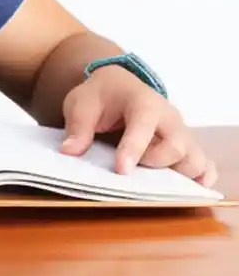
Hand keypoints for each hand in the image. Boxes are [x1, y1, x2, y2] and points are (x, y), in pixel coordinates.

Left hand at [59, 65, 215, 186]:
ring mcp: (182, 133)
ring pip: (195, 160)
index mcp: (143, 102)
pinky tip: (183, 189)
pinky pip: (205, 166)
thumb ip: (78, 126)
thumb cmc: (101, 95)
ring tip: (152, 178)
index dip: (133, 149)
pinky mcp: (187, 147)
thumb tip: (70, 152)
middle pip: (177, 147)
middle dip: (154, 164)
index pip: (144, 126)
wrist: (118, 86)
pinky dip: (200, 179)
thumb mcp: (81, 103)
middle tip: (130, 168)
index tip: (121, 170)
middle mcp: (170, 118)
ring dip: (177, 175)